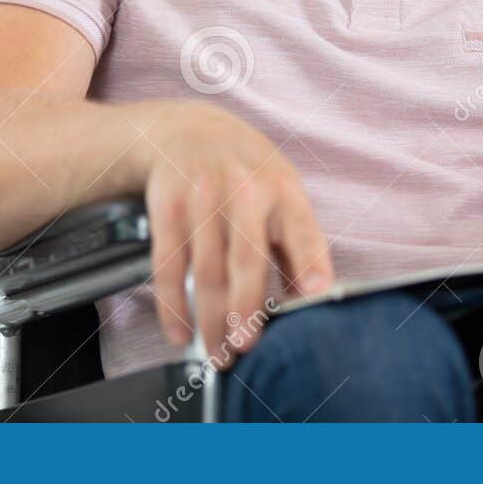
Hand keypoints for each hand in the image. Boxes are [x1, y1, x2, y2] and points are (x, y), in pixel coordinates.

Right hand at [140, 102, 334, 367]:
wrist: (186, 130)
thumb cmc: (245, 171)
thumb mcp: (281, 190)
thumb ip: (296, 243)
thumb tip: (310, 300)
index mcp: (282, 189)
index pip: (301, 230)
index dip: (309, 262)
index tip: (314, 295)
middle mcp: (244, 191)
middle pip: (246, 260)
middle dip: (246, 309)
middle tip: (246, 347)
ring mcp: (202, 199)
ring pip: (207, 272)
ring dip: (211, 322)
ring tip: (219, 353)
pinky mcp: (167, 209)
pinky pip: (168, 267)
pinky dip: (172, 307)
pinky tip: (181, 334)